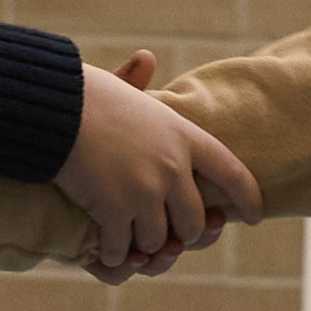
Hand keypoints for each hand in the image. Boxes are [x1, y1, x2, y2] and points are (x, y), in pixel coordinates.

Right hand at [56, 56, 258, 275]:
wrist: (54, 107)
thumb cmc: (82, 94)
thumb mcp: (123, 87)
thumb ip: (137, 83)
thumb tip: (146, 56)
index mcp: (183, 136)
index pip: (232, 172)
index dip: (247, 198)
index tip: (255, 216)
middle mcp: (173, 167)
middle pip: (193, 221)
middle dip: (180, 236)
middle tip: (166, 241)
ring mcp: (146, 191)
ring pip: (157, 240)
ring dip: (142, 246)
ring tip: (130, 245)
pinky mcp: (115, 211)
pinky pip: (121, 248)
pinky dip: (112, 254)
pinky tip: (105, 251)